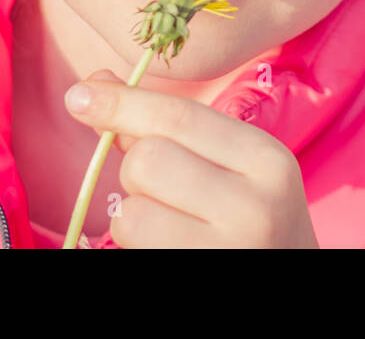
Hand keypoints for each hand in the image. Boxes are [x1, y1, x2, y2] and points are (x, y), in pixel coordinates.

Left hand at [64, 69, 319, 247]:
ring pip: (131, 213)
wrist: (286, 272)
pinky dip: (136, 245)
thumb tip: (94, 86)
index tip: (78, 95)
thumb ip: (168, 126)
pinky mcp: (199, 277)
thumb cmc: (249, 218)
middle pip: (147, 160)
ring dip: (133, 215)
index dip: (121, 103)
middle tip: (162, 192)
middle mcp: (254, 207)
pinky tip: (169, 245)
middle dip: (135, 171)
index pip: (178, 117)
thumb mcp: (230, 166)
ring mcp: (229, 251)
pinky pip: (133, 248)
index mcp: (267, 160)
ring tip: (169, 225)